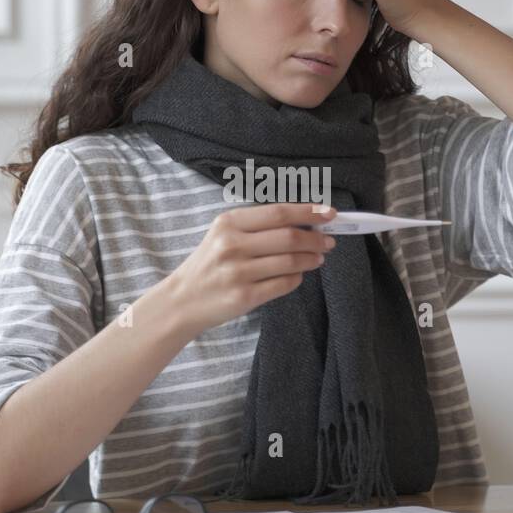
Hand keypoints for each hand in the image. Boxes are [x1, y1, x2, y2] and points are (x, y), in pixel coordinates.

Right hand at [164, 202, 337, 334]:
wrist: (182, 300)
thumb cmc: (209, 264)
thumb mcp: (224, 235)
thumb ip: (258, 226)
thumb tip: (305, 221)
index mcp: (228, 223)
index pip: (278, 213)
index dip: (308, 212)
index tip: (328, 213)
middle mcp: (232, 245)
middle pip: (288, 236)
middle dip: (316, 238)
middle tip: (329, 240)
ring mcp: (238, 272)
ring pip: (290, 261)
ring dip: (311, 258)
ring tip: (319, 257)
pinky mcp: (244, 297)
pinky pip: (284, 284)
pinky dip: (297, 278)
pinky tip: (299, 274)